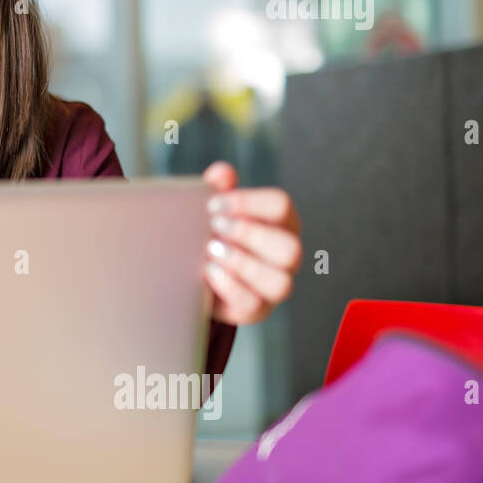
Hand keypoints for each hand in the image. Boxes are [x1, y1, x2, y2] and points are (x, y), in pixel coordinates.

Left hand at [201, 161, 302, 325]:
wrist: (192, 270)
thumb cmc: (209, 231)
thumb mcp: (210, 208)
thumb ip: (216, 188)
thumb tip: (222, 173)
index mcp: (281, 221)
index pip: (282, 206)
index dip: (248, 203)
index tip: (213, 205)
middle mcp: (287, 254)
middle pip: (290, 248)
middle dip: (249, 236)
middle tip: (214, 227)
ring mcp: (276, 286)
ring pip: (280, 282)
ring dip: (242, 265)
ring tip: (210, 251)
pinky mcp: (257, 310)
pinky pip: (254, 305)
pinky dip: (229, 286)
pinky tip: (208, 271)